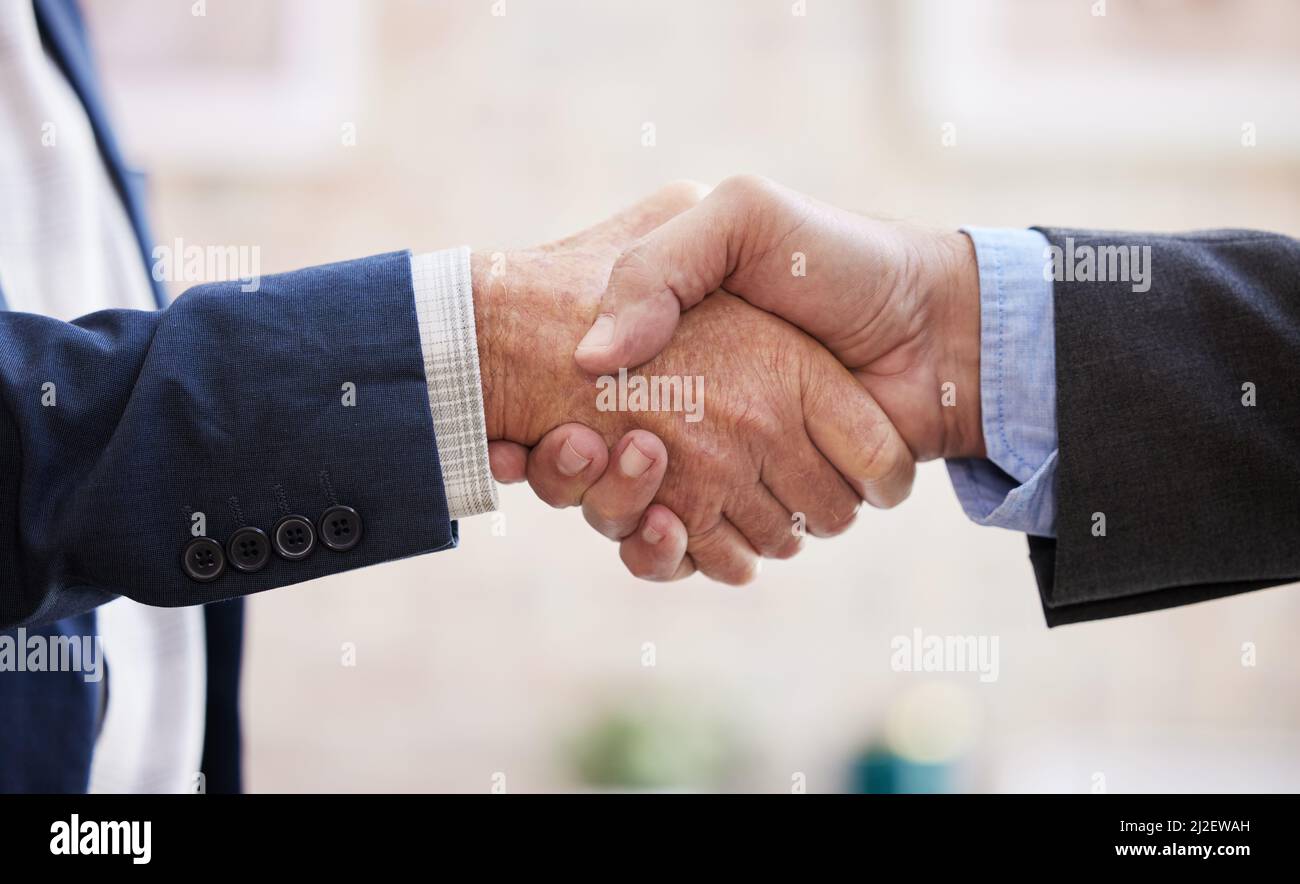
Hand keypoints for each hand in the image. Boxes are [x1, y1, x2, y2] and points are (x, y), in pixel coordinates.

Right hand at [473, 186, 915, 583]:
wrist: (938, 327)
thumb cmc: (839, 264)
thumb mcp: (742, 219)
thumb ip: (660, 267)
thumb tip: (591, 360)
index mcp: (666, 353)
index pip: (570, 407)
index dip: (543, 423)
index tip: (519, 427)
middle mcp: (682, 416)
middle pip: (590, 472)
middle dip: (573, 473)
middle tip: (573, 448)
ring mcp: (717, 470)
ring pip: (633, 519)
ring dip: (615, 512)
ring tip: (620, 473)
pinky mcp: (758, 516)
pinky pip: (691, 555)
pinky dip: (670, 554)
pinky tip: (669, 527)